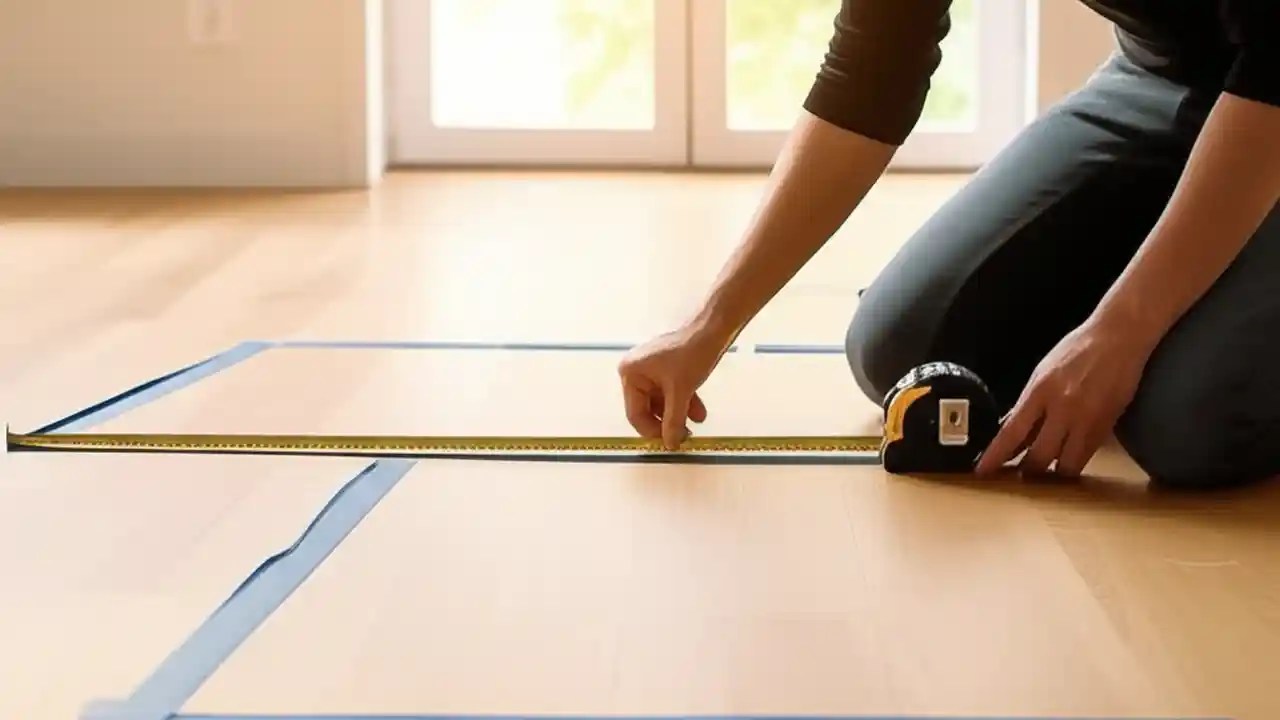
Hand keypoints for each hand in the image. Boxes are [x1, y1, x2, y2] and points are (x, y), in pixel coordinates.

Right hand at [617, 319, 733, 449]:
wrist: (713, 330)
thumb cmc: (692, 354)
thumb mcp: (681, 392)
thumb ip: (673, 421)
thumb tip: (671, 444)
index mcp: (630, 373)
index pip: (635, 413)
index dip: (652, 431)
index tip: (669, 443)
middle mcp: (635, 371)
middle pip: (648, 409)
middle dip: (667, 422)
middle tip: (683, 436)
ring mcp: (650, 370)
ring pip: (662, 403)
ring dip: (678, 414)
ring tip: (693, 427)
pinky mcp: (665, 369)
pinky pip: (670, 392)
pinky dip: (683, 403)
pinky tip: (699, 414)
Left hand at [975, 317, 1153, 477]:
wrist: (1118, 338)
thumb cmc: (1076, 351)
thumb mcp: (1042, 373)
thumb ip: (1028, 404)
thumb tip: (1011, 431)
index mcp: (1040, 391)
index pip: (1012, 432)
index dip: (995, 456)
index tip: (982, 471)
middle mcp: (1063, 408)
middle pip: (1039, 456)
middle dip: (1027, 471)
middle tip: (1020, 474)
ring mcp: (1087, 419)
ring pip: (1066, 464)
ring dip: (1053, 472)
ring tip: (1046, 471)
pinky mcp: (1107, 425)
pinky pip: (1086, 455)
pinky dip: (1074, 461)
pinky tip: (1067, 457)